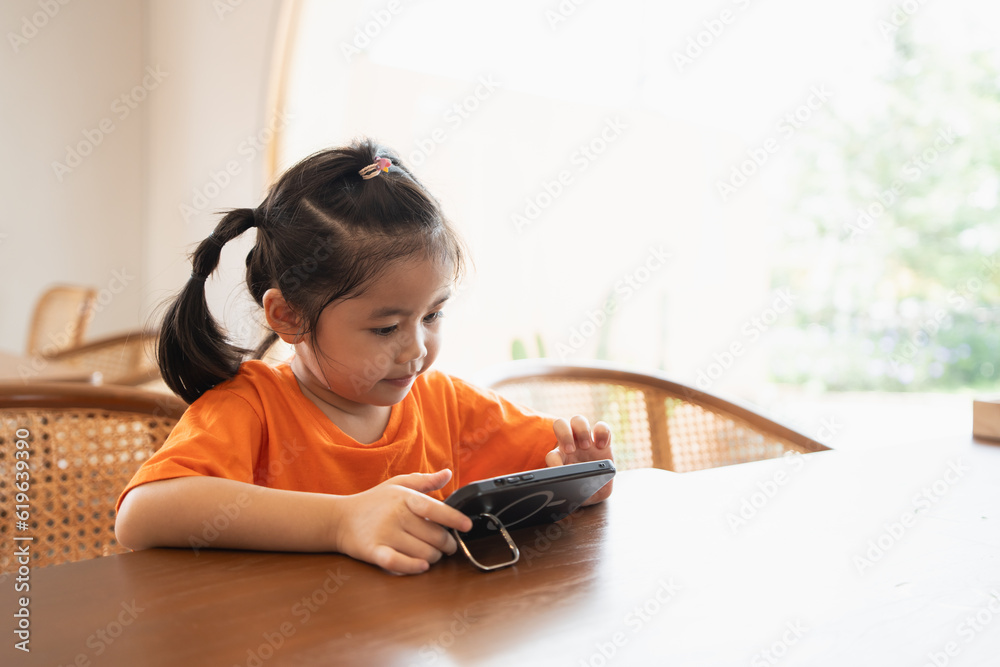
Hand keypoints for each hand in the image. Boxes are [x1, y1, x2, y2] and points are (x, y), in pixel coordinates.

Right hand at [335, 469, 472, 574]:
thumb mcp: (398, 485)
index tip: (466, 526)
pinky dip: (414, 567)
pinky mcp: (374, 552)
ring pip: (423, 553)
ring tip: (432, 554)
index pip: (436, 509)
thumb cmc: (373, 501)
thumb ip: (424, 481)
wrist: (339, 518)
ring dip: (433, 557)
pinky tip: (421, 566)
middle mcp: (396, 515)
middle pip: (435, 537)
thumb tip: (447, 473)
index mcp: (405, 498)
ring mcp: (385, 534)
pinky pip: (399, 563)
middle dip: (446, 545)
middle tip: (446, 546)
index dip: (454, 519)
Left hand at [545, 416, 613, 504]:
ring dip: (581, 431)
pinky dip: (602, 432)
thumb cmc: (584, 490)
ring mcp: (586, 440)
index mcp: (561, 458)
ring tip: (586, 446)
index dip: (553, 461)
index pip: (552, 455)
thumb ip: (573, 491)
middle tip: (571, 450)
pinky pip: (602, 426)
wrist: (600, 488)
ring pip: (578, 420)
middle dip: (564, 435)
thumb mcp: (577, 494)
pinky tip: (603, 445)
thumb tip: (570, 486)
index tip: (559, 469)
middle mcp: (571, 444)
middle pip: (560, 424)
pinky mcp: (603, 440)